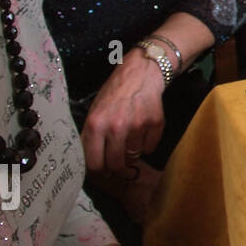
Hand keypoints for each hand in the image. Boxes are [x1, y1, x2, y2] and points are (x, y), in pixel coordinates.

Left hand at [81, 51, 166, 174]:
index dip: (99, 172)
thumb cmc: (115, 93)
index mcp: (96, 124)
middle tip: (119, 164)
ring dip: (132, 152)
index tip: (103, 172)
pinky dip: (147, 144)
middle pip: (116, 164)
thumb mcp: (94, 112)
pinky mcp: (155, 123)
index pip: (95, 163)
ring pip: (134, 156)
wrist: (141, 73)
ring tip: (131, 139)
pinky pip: (150, 147)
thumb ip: (90, 135)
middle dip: (118, 167)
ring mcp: (137, 126)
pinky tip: (143, 131)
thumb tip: (90, 162)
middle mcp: (116, 127)